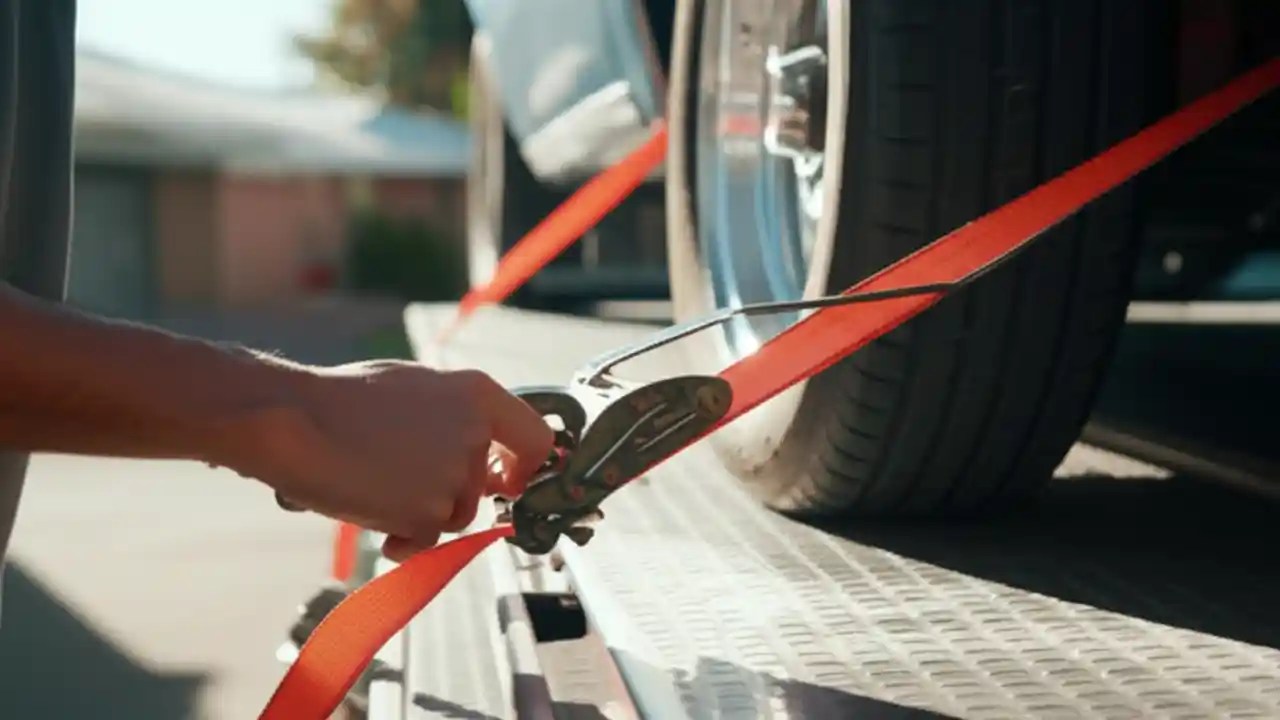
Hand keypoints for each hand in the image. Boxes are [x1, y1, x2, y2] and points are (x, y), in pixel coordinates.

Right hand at [229, 361, 552, 561]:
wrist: (293, 422)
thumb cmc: (343, 401)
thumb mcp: (415, 389)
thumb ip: (457, 417)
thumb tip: (485, 451)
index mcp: (478, 394)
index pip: (537, 438)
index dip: (527, 465)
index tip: (509, 480)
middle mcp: (474, 434)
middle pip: (482, 487)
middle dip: (450, 494)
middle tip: (404, 479)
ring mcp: (454, 475)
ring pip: (454, 515)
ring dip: (421, 512)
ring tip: (374, 483)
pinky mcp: (428, 512)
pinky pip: (425, 540)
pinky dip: (401, 538)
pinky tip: (366, 509)